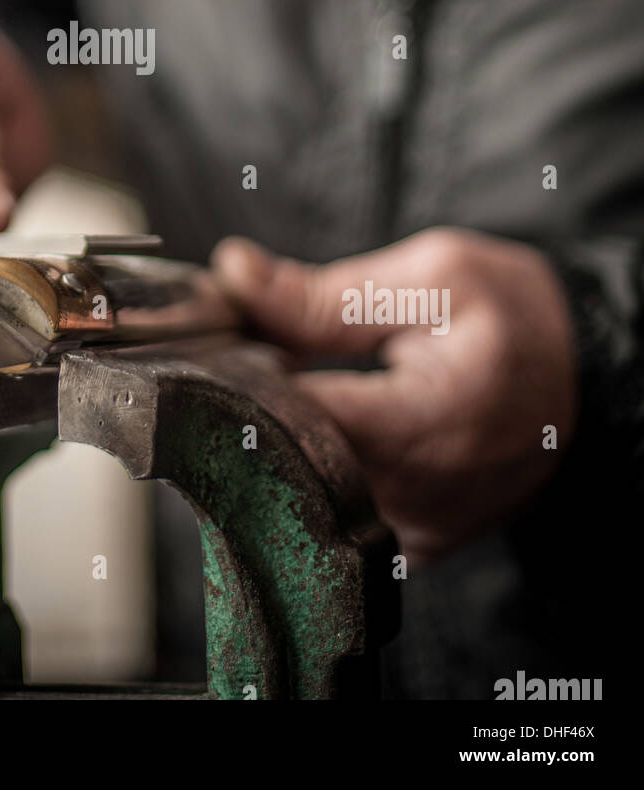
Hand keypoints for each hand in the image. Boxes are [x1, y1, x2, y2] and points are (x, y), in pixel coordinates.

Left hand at [211, 227, 577, 565]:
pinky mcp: (420, 546)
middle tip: (257, 354)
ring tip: (296, 384)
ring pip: (308, 496)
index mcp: (429, 423)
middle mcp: (425, 498)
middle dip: (258, 408)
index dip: (246, 377)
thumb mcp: (430, 277)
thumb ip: (324, 293)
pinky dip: (320, 469)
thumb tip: (233, 272)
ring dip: (285, 440)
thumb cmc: (512, 316)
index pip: (293, 421)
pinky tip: (326, 425)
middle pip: (292, 466)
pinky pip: (342, 515)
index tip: (231, 340)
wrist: (587, 377)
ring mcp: (421, 532)